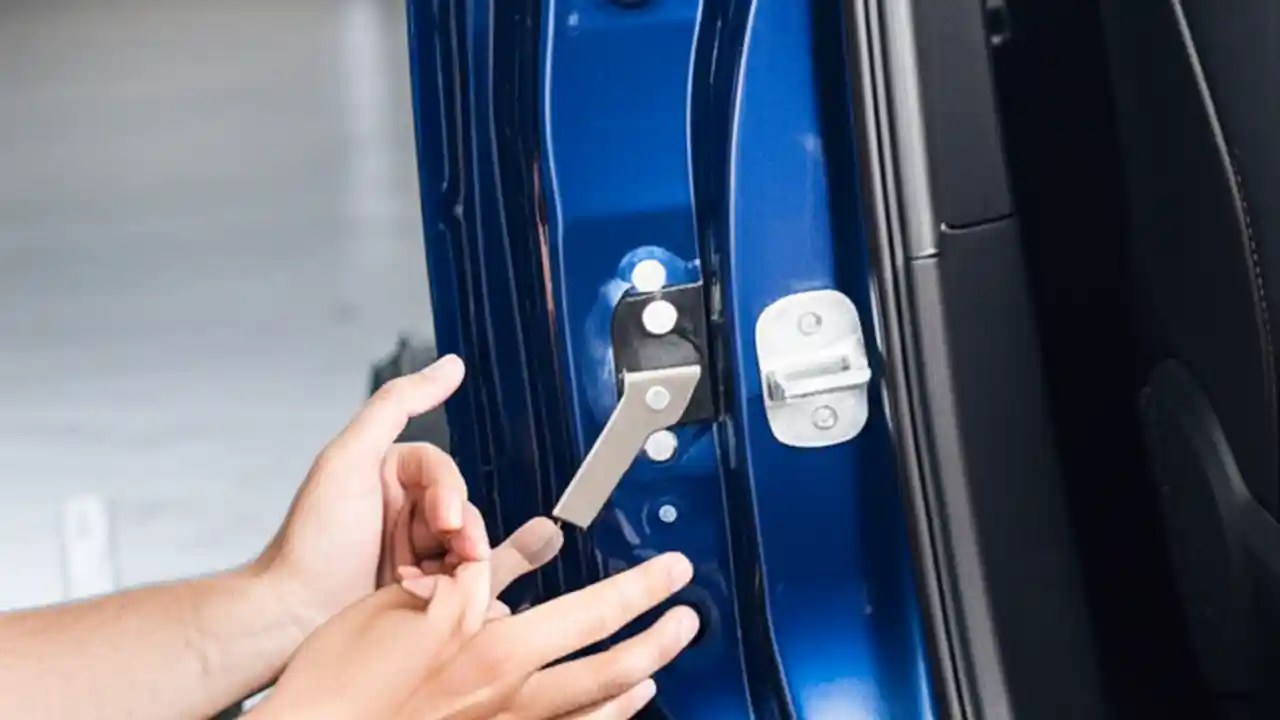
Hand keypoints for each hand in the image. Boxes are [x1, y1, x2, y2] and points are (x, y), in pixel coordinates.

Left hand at [253, 355, 490, 635]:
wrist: (291, 617)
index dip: (451, 494)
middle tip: (460, 558)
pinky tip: (443, 603)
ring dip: (461, 567)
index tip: (446, 523)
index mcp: (388, 474)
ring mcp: (411, 552)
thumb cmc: (313, 542)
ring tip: (439, 589)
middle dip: (463, 533)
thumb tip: (452, 365)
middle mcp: (402, 510)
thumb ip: (398, 403)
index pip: (442, 472)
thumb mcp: (349, 458)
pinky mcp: (418, 591)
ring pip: (466, 548)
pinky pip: (458, 583)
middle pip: (461, 509)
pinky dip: (458, 592)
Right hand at [253, 546, 698, 719]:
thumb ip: (473, 579)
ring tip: (659, 663)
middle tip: (688, 617)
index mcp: (492, 649)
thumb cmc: (340, 681)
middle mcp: (511, 699)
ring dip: (638, 682)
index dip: (643, 586)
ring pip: (598, 712)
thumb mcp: (402, 604)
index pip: (593, 609)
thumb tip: (522, 552)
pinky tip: (617, 709)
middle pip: (613, 667)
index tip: (672, 571)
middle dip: (661, 637)